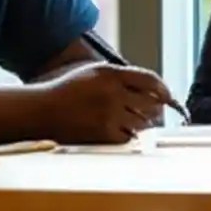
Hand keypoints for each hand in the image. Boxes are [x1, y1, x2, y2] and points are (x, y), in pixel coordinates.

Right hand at [39, 62, 171, 143]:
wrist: (43, 111)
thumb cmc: (69, 91)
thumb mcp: (95, 73)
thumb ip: (122, 77)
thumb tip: (151, 87)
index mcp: (111, 74)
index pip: (150, 80)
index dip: (164, 89)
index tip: (168, 96)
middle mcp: (113, 92)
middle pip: (151, 103)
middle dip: (154, 108)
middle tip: (151, 112)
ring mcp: (109, 114)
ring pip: (143, 122)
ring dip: (142, 123)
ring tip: (131, 121)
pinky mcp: (103, 133)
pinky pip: (129, 137)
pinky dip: (129, 135)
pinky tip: (119, 130)